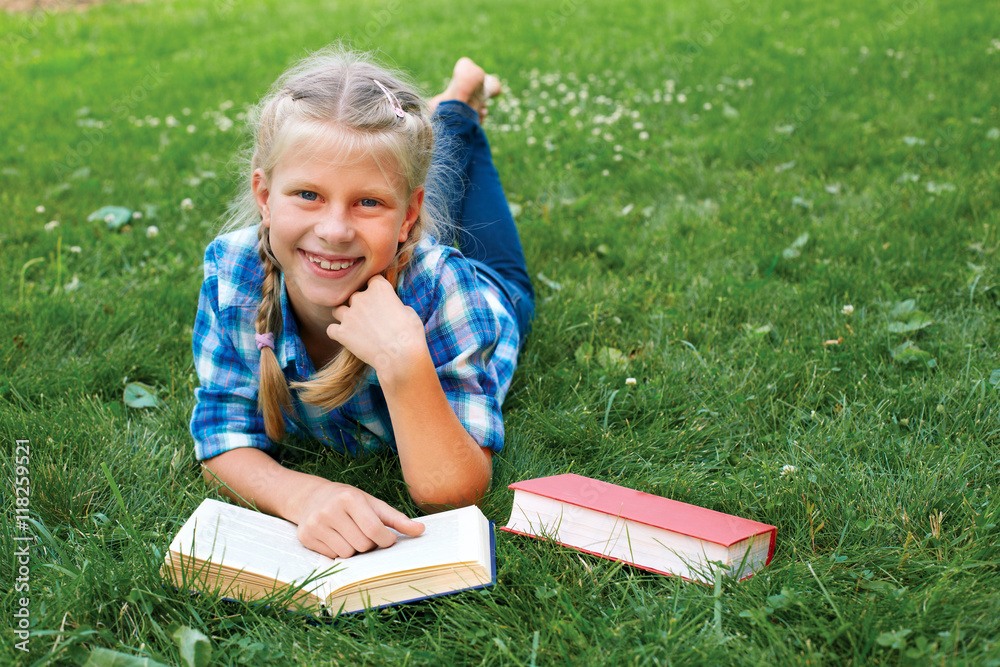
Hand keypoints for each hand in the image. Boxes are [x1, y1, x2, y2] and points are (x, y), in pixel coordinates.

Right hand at [294, 479, 424, 558]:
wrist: (312, 497)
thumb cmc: (350, 501)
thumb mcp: (373, 504)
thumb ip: (397, 519)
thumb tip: (421, 530)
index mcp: (349, 498)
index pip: (374, 530)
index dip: (386, 539)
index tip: (387, 538)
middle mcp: (330, 510)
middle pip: (362, 545)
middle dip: (369, 544)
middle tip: (365, 533)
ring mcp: (315, 524)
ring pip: (347, 554)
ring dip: (354, 549)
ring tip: (350, 534)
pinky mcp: (305, 537)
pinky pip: (332, 557)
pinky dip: (339, 552)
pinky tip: (336, 537)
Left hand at [326, 275, 427, 376]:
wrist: (401, 357)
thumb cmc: (410, 335)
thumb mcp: (408, 312)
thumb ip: (393, 304)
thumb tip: (389, 308)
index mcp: (379, 288)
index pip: (372, 280)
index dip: (376, 290)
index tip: (380, 300)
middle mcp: (361, 297)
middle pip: (354, 295)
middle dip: (360, 305)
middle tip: (370, 319)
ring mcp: (349, 315)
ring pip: (338, 310)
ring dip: (346, 316)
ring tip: (356, 327)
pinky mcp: (342, 332)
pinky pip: (331, 329)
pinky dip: (337, 333)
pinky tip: (346, 338)